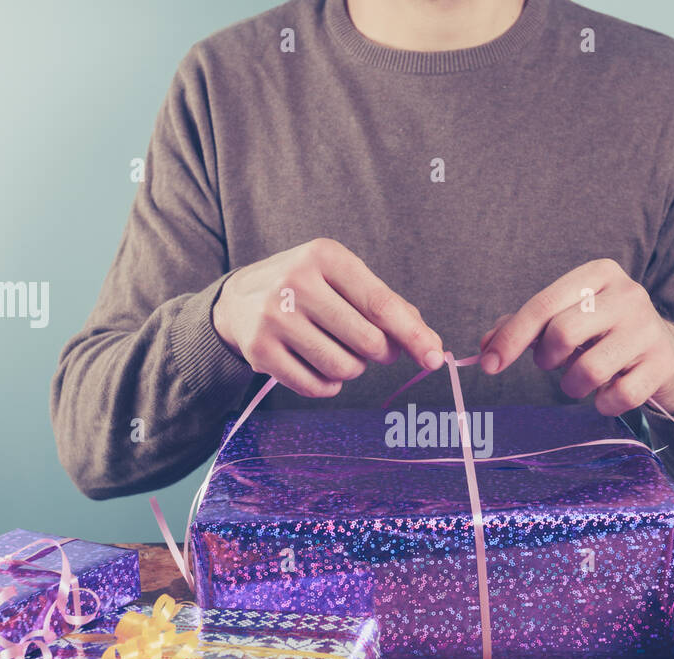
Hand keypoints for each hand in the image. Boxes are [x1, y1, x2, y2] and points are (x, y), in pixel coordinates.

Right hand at [213, 238, 444, 396]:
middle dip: (380, 352)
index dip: (413, 335)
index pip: (381, 304)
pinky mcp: (260, 351)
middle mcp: (296, 282)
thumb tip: (431, 347)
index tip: (434, 357)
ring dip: (353, 369)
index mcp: (325, 256)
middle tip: (371, 347)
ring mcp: (274, 318)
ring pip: (343, 367)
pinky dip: (328, 385)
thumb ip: (389, 306)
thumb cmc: (309, 289)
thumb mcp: (343, 279)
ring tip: (339, 351)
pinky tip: (318, 366)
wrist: (239, 300)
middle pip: (367, 341)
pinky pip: (317, 387)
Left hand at [479, 259, 673, 415]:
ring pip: (589, 370)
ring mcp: (648, 329)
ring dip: (572, 385)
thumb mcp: (566, 317)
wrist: (663, 350)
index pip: (543, 304)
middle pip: (563, 333)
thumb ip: (524, 327)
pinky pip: (619, 396)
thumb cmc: (602, 332)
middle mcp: (627, 295)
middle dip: (546, 359)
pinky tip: (606, 393)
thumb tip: (485, 347)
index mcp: (598, 274)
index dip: (511, 337)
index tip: (489, 364)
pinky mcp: (661, 364)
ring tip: (579, 379)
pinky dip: (603, 403)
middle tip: (553, 363)